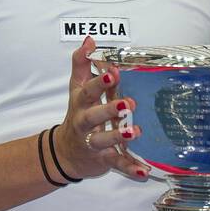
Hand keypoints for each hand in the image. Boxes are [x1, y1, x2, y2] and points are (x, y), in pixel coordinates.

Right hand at [50, 36, 147, 181]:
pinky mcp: (102, 160)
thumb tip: (89, 39)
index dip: (99, 81)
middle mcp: (85, 122)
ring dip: (119, 137)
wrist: (65, 152)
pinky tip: (144, 171)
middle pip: (94, 115)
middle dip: (109, 108)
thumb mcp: (76, 88)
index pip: (88, 89)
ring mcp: (93, 142)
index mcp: (81, 102)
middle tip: (128, 102)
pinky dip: (130, 168)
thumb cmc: (78, 113)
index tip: (112, 71)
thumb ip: (82, 64)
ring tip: (135, 132)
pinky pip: (116, 164)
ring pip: (104, 140)